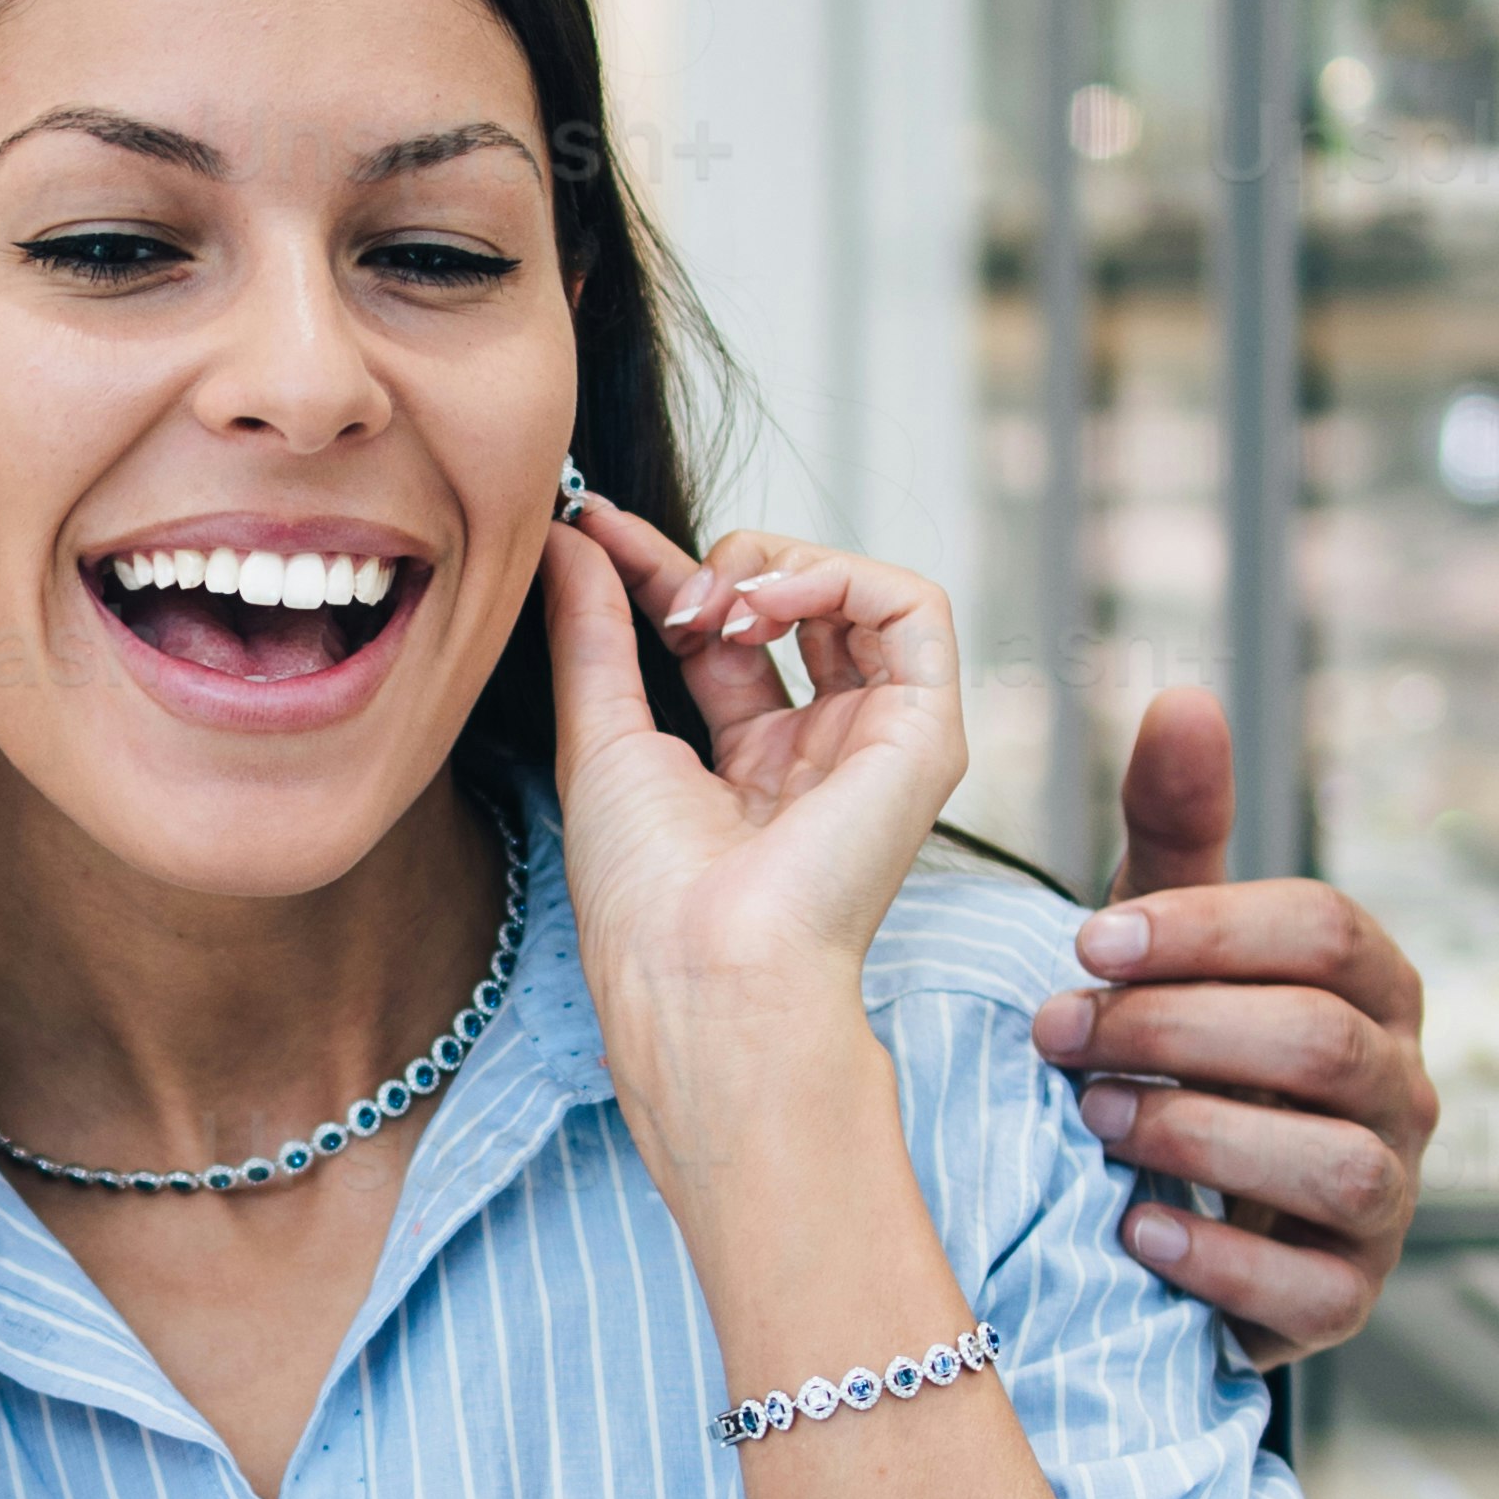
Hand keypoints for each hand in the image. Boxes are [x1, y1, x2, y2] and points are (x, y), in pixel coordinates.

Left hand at [544, 497, 969, 1205]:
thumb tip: (573, 537)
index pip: (720, 633)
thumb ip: (593, 629)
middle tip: (671, 596)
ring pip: (861, 593)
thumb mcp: (600, 734)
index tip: (595, 529)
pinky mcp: (926, 735)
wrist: (703, 968)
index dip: (661, 570)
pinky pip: (915, 608)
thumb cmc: (646, 894)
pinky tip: (770, 601)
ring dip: (781, 565)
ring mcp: (877, 742)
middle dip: (724, 565)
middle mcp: (822, 750)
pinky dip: (841, 574)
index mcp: (750, 764)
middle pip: (792, 606)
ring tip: (719, 603)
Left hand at [1030, 689, 1437, 1361]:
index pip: (1323, 929)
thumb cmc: (1178, 1045)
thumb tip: (1182, 696)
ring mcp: (1387, 1197)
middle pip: (1320, 1040)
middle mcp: (1401, 1086)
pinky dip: (1223, 1260)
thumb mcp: (1168, 936)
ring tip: (1092, 1122)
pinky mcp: (1349, 1297)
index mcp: (1373, 983)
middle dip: (1176, 1031)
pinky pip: (1315, 1289)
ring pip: (1334, 1162)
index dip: (1204, 929)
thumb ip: (1177, 827)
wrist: (1178, 1201)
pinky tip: (1134, 1232)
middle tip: (1055, 1033)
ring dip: (1200, 1135)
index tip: (1087, 942)